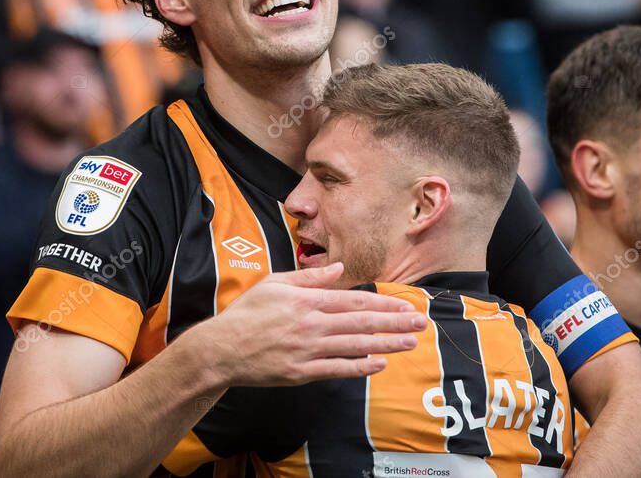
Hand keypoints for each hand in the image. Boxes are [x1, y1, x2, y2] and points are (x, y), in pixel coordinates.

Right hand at [194, 262, 424, 386]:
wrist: (221, 349)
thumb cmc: (246, 313)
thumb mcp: (275, 283)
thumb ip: (309, 276)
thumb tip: (338, 268)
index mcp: (306, 301)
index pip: (353, 301)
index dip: (382, 305)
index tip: (405, 306)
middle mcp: (311, 324)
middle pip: (360, 323)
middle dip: (393, 323)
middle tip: (420, 323)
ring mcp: (307, 350)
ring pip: (354, 346)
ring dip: (385, 344)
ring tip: (409, 342)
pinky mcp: (300, 372)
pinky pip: (337, 369)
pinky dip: (359, 367)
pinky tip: (379, 363)